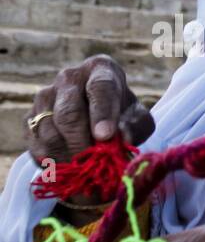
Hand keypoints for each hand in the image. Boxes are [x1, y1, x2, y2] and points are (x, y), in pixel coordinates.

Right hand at [25, 55, 153, 203]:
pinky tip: (69, 169)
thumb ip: (136, 126)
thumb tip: (122, 138)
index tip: (105, 136)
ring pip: (49, 131)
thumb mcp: (138, 118)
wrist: (97, 117)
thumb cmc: (122, 115)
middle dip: (82, 143)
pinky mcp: (30, 118)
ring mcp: (45, 96)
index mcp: (101, 70)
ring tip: (84, 171)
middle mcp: (69, 78)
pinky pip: (36, 144)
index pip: (100, 88)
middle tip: (93, 165)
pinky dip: (53, 162)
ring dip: (67, 156)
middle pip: (69, 113)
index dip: (102, 113)